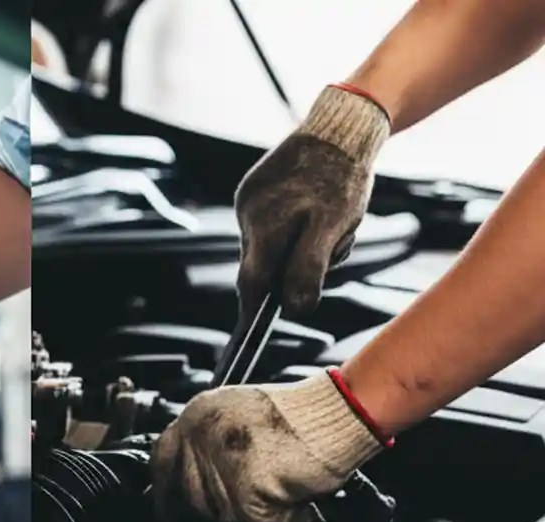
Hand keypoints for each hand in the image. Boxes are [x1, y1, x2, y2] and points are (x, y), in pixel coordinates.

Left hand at [150, 372, 382, 521]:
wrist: (340, 411)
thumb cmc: (302, 415)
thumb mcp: (238, 413)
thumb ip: (208, 441)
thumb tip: (189, 478)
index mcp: (197, 415)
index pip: (161, 459)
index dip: (165, 490)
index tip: (168, 510)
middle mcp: (202, 435)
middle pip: (189, 495)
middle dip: (214, 511)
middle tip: (243, 511)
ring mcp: (222, 461)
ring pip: (221, 514)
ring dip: (251, 516)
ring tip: (279, 495)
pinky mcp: (248, 486)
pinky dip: (285, 520)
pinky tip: (298, 504)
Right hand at [235, 85, 388, 315]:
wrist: (341, 127)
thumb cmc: (341, 178)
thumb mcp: (334, 227)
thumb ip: (310, 269)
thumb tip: (294, 309)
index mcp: (261, 226)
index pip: (250, 283)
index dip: (253, 309)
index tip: (255, 328)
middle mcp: (246, 213)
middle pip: (262, 265)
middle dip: (294, 268)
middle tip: (334, 246)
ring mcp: (248, 199)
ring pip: (269, 244)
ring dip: (300, 247)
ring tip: (334, 222)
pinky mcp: (255, 189)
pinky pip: (271, 224)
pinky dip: (296, 228)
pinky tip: (319, 210)